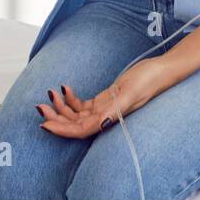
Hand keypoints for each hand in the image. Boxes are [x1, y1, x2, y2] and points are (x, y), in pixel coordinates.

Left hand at [37, 58, 170, 138]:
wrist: (159, 70)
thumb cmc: (148, 80)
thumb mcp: (131, 92)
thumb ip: (116, 108)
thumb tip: (101, 123)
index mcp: (110, 118)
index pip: (81, 130)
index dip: (62, 129)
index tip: (45, 124)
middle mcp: (105, 117)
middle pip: (75, 123)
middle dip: (56, 117)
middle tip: (40, 106)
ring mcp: (104, 108)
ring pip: (77, 114)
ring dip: (61, 107)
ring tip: (49, 94)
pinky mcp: (106, 99)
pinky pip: (84, 104)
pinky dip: (71, 98)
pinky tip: (65, 88)